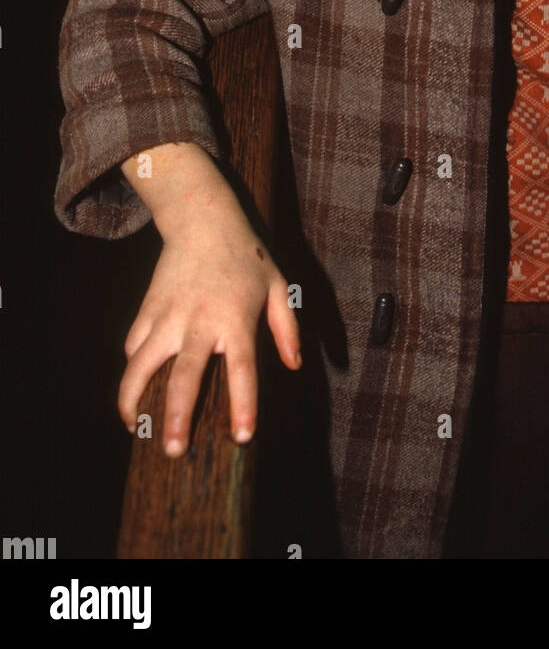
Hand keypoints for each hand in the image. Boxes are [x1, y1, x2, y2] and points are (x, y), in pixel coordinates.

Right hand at [117, 207, 299, 455]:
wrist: (202, 218)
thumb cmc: (246, 256)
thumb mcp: (277, 285)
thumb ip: (287, 327)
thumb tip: (293, 365)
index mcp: (235, 318)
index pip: (241, 369)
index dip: (242, 404)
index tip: (241, 437)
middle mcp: (198, 320)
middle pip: (184, 376)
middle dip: (177, 417)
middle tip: (174, 452)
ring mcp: (167, 316)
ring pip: (140, 364)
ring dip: (134, 400)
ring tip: (136, 429)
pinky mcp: (146, 310)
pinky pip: (133, 347)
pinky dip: (132, 372)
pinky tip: (136, 391)